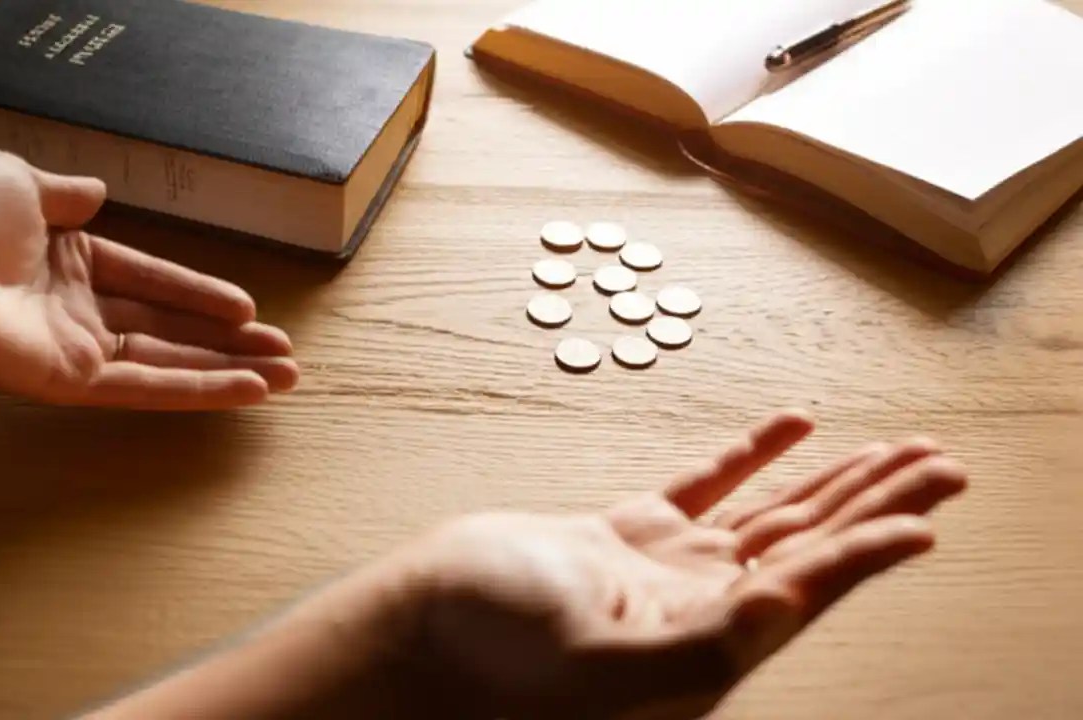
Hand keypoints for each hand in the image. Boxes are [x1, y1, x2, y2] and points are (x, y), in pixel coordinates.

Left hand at [0, 149, 297, 409]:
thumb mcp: (23, 182)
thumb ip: (67, 195)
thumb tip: (99, 191)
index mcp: (72, 260)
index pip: (154, 281)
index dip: (201, 294)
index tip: (249, 307)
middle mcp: (80, 309)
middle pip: (172, 330)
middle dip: (230, 344)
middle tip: (286, 355)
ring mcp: (76, 349)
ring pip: (169, 364)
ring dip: (229, 372)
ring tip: (285, 378)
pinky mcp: (68, 381)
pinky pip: (145, 387)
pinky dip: (197, 389)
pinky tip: (245, 389)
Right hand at [408, 412, 966, 718]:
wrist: (419, 630)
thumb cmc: (487, 660)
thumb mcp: (595, 665)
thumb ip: (695, 648)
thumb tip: (783, 610)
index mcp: (701, 648)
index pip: (807, 586)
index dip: (871, 547)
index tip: (928, 513)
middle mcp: (697, 611)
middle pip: (809, 545)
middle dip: (879, 502)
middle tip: (942, 463)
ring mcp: (663, 571)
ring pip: (770, 515)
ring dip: (835, 481)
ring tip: (893, 450)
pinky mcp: (625, 537)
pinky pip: (704, 488)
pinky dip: (751, 457)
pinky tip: (791, 428)